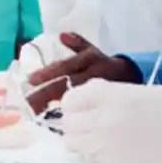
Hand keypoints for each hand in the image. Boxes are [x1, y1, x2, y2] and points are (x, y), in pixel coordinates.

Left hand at [25, 33, 139, 112]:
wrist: (134, 79)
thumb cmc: (106, 65)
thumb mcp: (95, 51)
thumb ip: (78, 43)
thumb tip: (62, 35)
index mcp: (91, 61)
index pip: (66, 67)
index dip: (48, 73)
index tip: (31, 80)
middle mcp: (94, 76)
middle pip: (66, 86)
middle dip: (46, 95)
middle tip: (28, 104)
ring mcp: (100, 93)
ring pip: (76, 102)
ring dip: (56, 109)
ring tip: (39, 116)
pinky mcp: (105, 107)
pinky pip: (87, 115)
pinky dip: (73, 120)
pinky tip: (60, 127)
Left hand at [55, 79, 161, 162]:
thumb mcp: (134, 92)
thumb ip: (104, 98)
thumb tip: (81, 106)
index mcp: (107, 93)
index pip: (69, 101)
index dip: (74, 106)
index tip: (82, 110)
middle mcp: (101, 115)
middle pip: (68, 123)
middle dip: (76, 125)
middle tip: (91, 127)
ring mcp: (105, 140)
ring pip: (73, 143)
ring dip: (81, 141)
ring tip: (100, 140)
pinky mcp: (114, 162)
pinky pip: (88, 159)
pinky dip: (93, 156)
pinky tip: (110, 152)